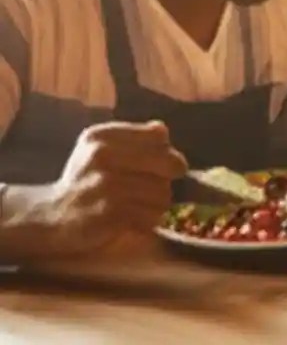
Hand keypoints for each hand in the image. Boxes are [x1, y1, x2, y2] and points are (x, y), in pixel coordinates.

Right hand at [3, 121, 187, 259]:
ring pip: (164, 193)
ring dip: (156, 205)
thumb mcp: (99, 150)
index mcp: (102, 136)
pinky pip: (152, 216)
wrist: (51, 217)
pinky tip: (129, 221)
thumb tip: (162, 130)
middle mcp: (102, 156)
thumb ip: (134, 138)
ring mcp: (106, 185)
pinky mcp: (110, 214)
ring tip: (133, 207)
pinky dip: (147, 222)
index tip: (155, 167)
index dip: (165, 154)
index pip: (158, 137)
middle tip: (149, 190)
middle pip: (170, 164)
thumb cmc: (84, 181)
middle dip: (165, 180)